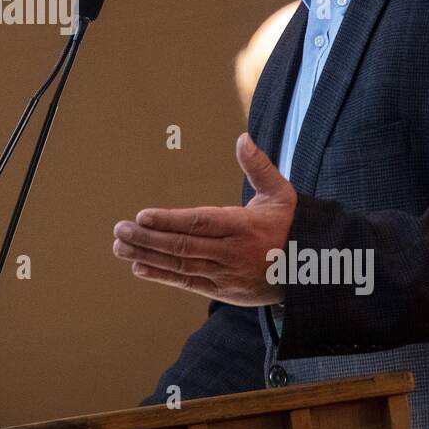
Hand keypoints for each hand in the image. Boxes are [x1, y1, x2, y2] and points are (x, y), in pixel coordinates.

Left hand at [112, 133, 297, 306]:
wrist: (310, 270)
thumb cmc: (289, 224)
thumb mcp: (280, 194)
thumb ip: (259, 167)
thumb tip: (242, 138)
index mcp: (243, 226)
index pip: (200, 223)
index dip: (169, 220)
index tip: (142, 216)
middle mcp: (232, 253)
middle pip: (183, 246)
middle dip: (147, 238)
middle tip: (119, 230)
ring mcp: (226, 275)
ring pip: (181, 266)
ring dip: (147, 257)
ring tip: (120, 247)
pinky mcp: (223, 291)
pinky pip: (187, 283)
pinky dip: (162, 276)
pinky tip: (139, 267)